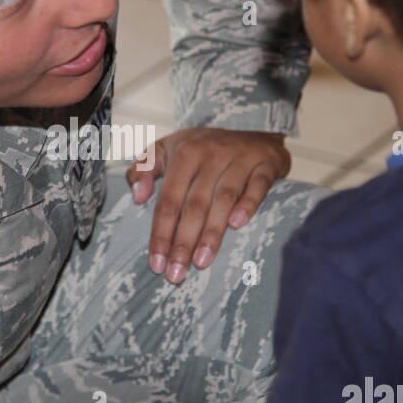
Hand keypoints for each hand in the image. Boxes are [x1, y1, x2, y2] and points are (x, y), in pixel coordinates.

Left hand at [127, 128, 289, 284]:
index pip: (169, 199)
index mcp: (184, 153)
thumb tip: (138, 196)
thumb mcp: (166, 149)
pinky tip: (238, 225)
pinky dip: (248, 204)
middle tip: (176, 274)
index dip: (161, 232)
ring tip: (201, 262)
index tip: (156, 263)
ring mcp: (239, 159)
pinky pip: (257, 186)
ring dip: (212, 232)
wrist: (251, 129)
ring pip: (224, 199)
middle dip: (183, 242)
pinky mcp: (264, 165)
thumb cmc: (200, 148)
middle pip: (194, 204)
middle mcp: (211, 154)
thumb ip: (143, 169)